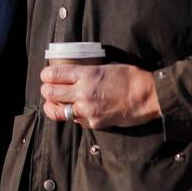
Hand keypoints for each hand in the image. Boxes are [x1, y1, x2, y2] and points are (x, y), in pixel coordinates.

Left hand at [39, 64, 160, 128]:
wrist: (146, 96)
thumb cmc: (128, 77)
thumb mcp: (104, 68)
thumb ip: (85, 74)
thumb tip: (70, 77)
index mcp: (85, 74)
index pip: (54, 74)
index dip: (46, 75)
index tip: (45, 76)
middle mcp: (83, 92)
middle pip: (51, 93)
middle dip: (46, 91)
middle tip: (47, 89)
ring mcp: (87, 109)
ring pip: (58, 111)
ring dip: (53, 106)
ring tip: (54, 103)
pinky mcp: (94, 123)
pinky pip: (76, 120)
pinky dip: (74, 116)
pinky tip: (77, 110)